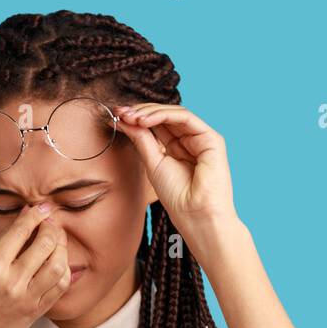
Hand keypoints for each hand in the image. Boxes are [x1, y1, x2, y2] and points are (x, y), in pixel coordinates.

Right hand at [0, 202, 70, 327]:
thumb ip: (4, 244)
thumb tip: (26, 220)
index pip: (21, 231)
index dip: (35, 214)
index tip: (41, 207)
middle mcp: (12, 281)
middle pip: (45, 244)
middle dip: (51, 227)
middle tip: (50, 224)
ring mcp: (27, 298)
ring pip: (58, 264)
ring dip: (61, 247)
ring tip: (56, 242)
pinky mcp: (37, 311)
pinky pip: (60, 286)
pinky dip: (63, 270)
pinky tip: (57, 263)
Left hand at [113, 103, 239, 236]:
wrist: (196, 216)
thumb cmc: (177, 197)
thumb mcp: (152, 163)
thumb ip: (141, 140)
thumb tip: (124, 120)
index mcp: (177, 148)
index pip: (156, 125)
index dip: (136, 119)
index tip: (115, 117)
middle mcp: (190, 141)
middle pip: (164, 116)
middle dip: (140, 112)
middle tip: (120, 113)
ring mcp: (201, 138)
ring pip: (174, 113)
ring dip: (149, 112)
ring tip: (130, 117)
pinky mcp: (211, 138)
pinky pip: (185, 117)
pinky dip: (163, 115)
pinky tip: (144, 120)